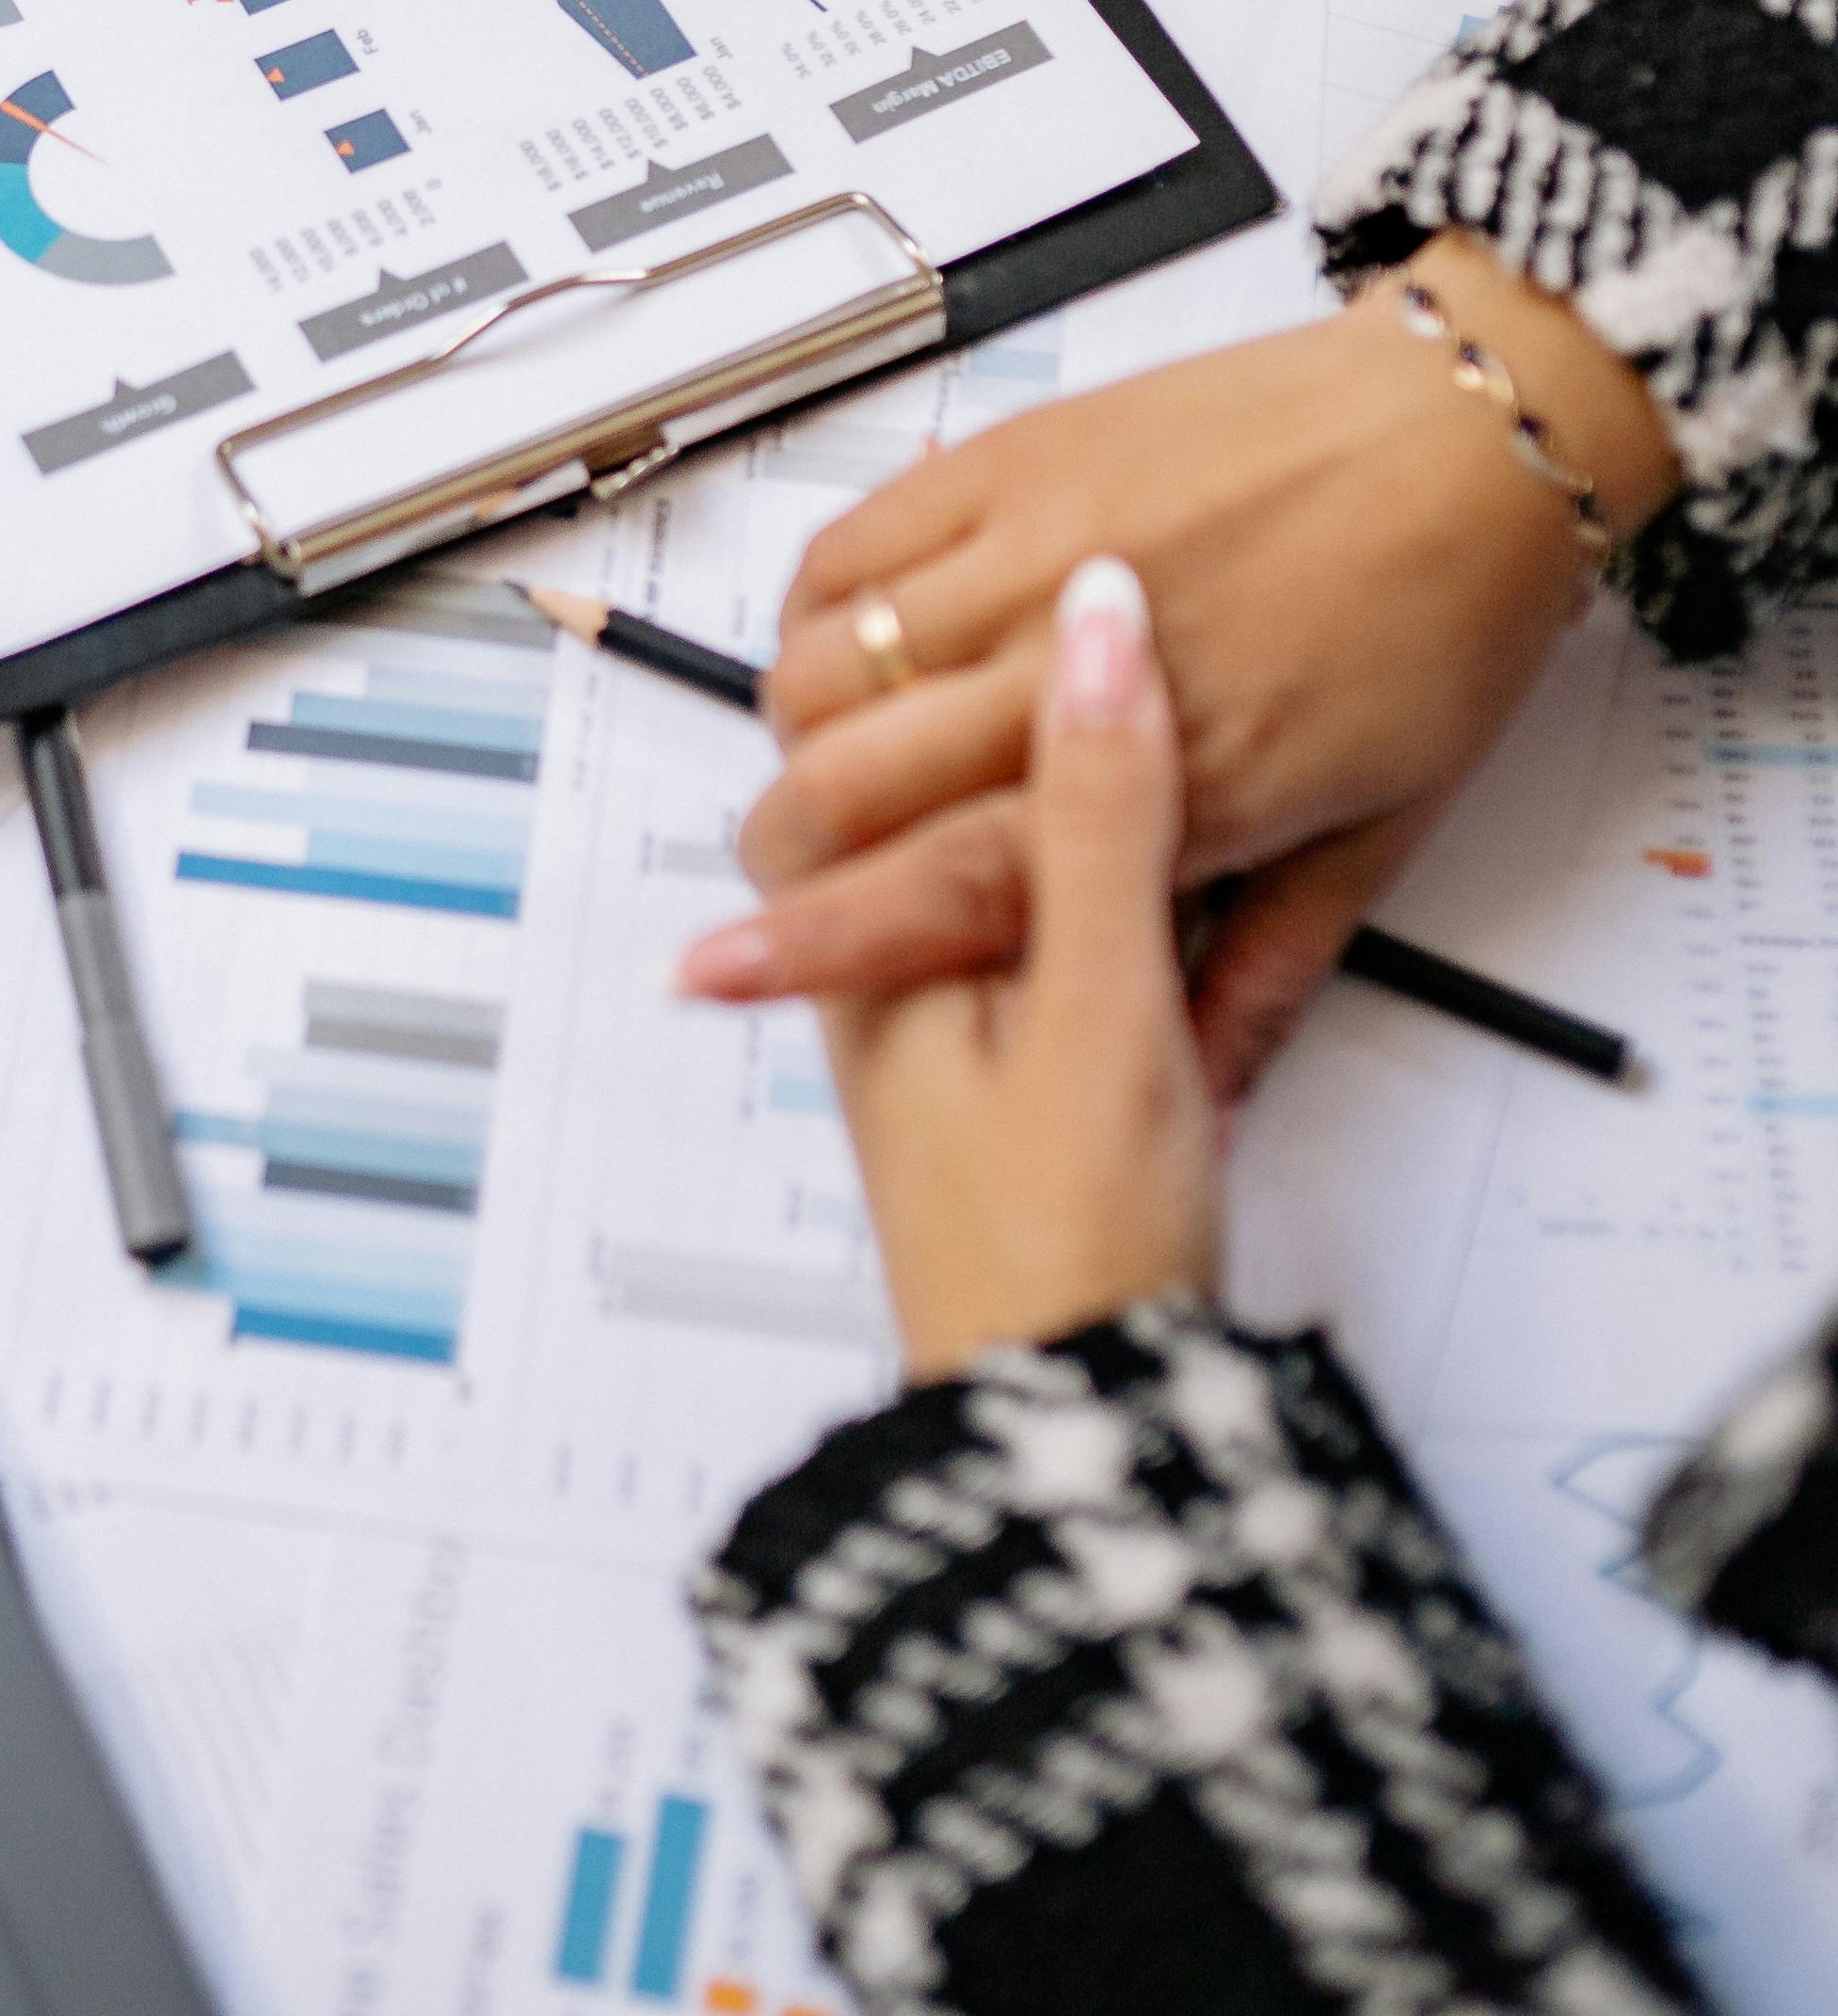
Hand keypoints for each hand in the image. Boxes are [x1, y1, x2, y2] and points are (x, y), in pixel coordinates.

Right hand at [693, 241, 1675, 1094]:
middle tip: (787, 861)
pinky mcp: (1021, 462)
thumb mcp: (1377, 834)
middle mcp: (1087, 675)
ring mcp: (1043, 552)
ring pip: (830, 660)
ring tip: (834, 751)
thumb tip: (1206, 1084)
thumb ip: (1268, 970)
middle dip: (785, 838)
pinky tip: (851, 636)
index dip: (814, 942)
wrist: (1474, 432)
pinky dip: (818, 604)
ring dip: (802, 725)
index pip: (946, 888)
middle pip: (854, 777)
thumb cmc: (1443, 619)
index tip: (725, 972)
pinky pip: (855, 542)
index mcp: (1181, 793)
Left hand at [819, 554, 1222, 1380]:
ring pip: (986, 877)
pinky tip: (1174, 880)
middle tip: (1081, 620)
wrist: (1098, 1435)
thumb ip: (1099, 815)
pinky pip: (1044, 950)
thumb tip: (1095, 629)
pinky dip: (1098, 897)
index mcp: (871, 950)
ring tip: (1144, 724)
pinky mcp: (1031, 1096)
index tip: (1014, 579)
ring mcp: (958, 1048)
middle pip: (915, 812)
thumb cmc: (1073, 1249)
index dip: (918, 664)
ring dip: (1051, 813)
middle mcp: (890, 993)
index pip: (843, 761)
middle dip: (975, 729)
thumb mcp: (1103, 1002)